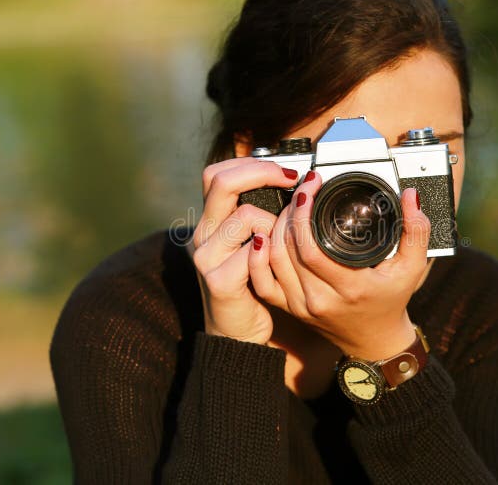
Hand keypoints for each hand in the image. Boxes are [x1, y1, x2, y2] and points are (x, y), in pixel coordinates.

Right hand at [190, 157, 298, 344]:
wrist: (237, 334)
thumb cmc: (251, 286)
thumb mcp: (252, 245)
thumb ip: (261, 218)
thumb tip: (295, 186)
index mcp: (210, 222)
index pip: (217, 173)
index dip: (250, 163)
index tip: (285, 170)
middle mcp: (202, 235)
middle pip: (223, 182)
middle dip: (263, 173)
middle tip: (293, 180)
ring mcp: (207, 258)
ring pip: (244, 214)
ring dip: (274, 220)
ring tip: (283, 237)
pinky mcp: (219, 281)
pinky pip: (252, 251)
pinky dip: (270, 250)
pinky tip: (276, 258)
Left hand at [248, 172, 431, 359]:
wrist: (375, 341)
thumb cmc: (391, 301)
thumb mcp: (412, 267)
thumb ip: (416, 231)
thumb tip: (410, 196)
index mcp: (349, 288)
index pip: (311, 249)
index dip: (303, 215)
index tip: (311, 189)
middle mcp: (319, 300)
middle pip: (287, 250)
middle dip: (289, 213)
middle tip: (301, 191)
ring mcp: (300, 305)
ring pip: (272, 260)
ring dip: (275, 227)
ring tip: (291, 207)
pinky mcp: (288, 307)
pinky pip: (262, 280)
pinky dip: (258, 255)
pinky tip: (264, 234)